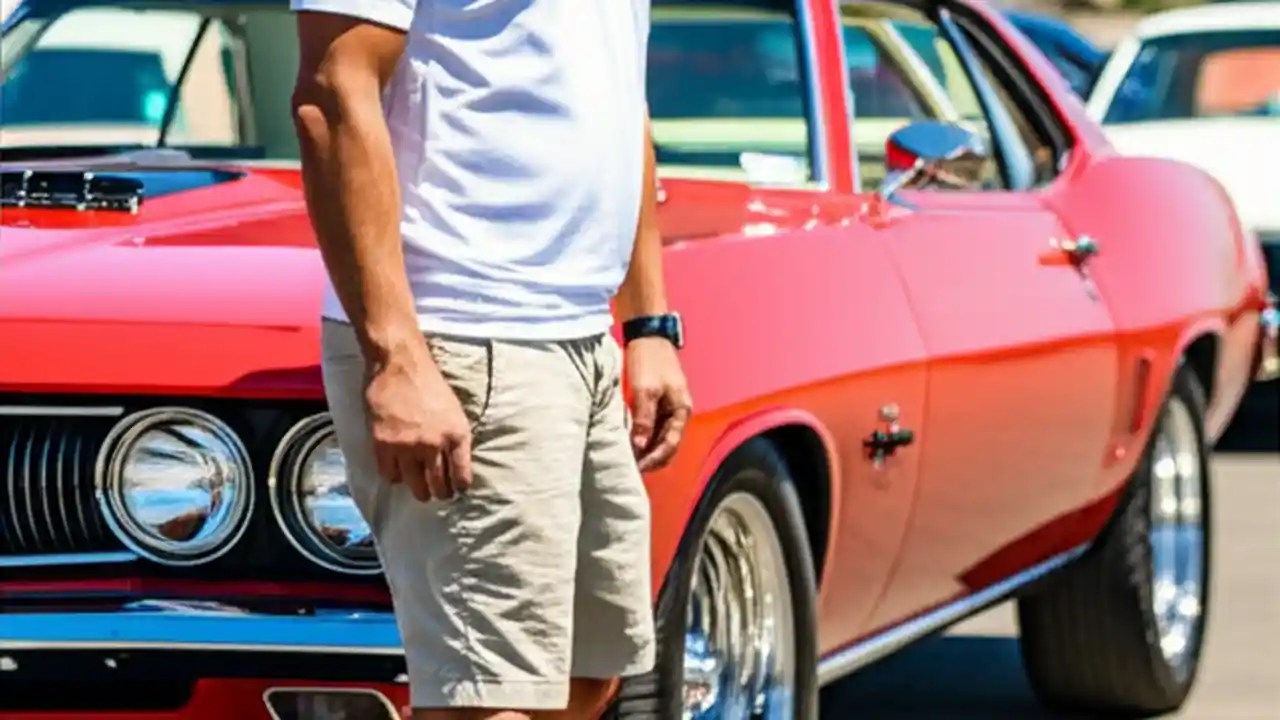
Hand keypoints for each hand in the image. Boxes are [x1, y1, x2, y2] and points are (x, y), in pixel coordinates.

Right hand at [362, 341, 472, 501]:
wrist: (399, 365)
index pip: (462, 475)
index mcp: (457, 434)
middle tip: (438, 494)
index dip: (460, 487)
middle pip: (439, 486)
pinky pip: (390, 475)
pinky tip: (399, 472)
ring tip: (420, 490)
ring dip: (419, 491)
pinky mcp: (383, 444)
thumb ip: (455, 438)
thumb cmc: (429, 384)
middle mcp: (434, 444)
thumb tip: (455, 464)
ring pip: (415, 486)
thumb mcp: (454, 410)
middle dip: (440, 493)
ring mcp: (407, 446)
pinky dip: (395, 477)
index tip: (458, 490)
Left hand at [626, 337, 692, 471]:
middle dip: (651, 459)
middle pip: (668, 446)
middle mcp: (679, 413)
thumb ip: (643, 420)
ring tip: (628, 458)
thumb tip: (639, 447)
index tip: (635, 469)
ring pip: (660, 438)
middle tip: (630, 469)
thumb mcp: (644, 391)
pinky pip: (654, 427)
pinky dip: (643, 437)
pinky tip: (629, 441)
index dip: (653, 459)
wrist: (648, 334)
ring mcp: (670, 408)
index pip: (670, 445)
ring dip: (646, 449)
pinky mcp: (659, 403)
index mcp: (682, 411)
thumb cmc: (648, 360)